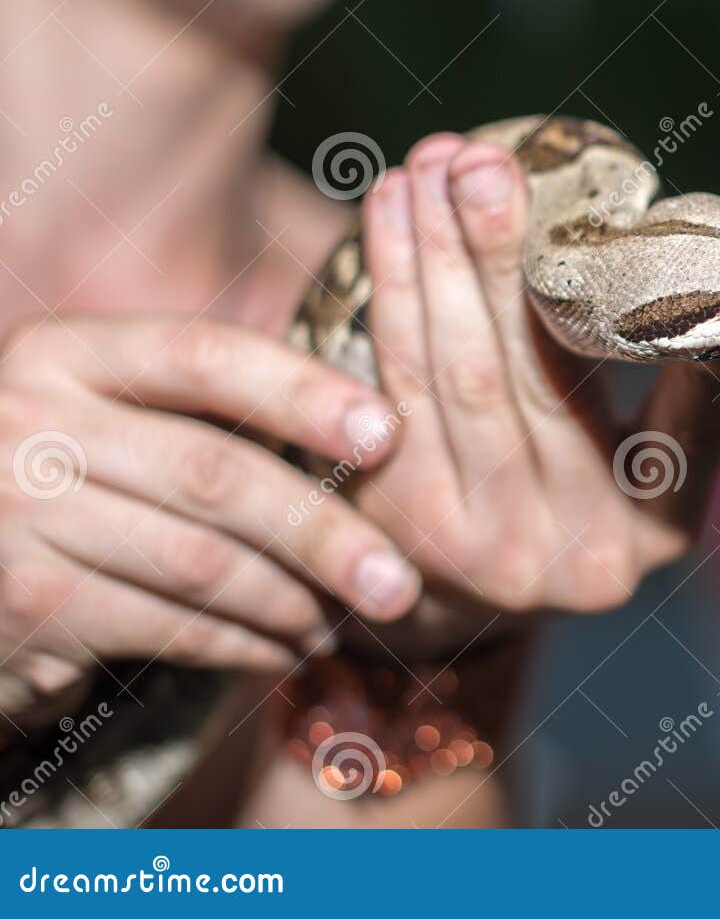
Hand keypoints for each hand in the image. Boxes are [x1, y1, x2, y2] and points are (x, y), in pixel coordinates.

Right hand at [0, 315, 422, 728]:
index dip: (304, 392)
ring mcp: (15, 515)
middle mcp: (30, 422)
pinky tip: (283, 650)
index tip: (387, 434)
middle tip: (398, 583)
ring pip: (199, 562)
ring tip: (342, 620)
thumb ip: (208, 406)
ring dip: (290, 601)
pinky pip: (165, 625)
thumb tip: (375, 429)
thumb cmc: (67, 475)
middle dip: (324, 534)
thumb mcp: (112, 412)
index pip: (206, 355)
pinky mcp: (23, 602)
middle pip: (216, 473)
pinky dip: (241, 644)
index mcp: (67, 352)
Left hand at [349, 133, 719, 624]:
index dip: (699, 354)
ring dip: (433, 254)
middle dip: (504, 256)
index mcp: (656, 529)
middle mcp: (576, 552)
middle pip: (538, 380)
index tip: (708, 268)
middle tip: (486, 164)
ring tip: (430, 166)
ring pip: (454, 374)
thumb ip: (678, 394)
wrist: (461, 591)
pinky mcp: (399, 520)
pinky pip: (392, 383)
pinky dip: (388, 290)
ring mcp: (482, 544)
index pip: (693, 434)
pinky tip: (387, 217)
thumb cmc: (570, 484)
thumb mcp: (642, 467)